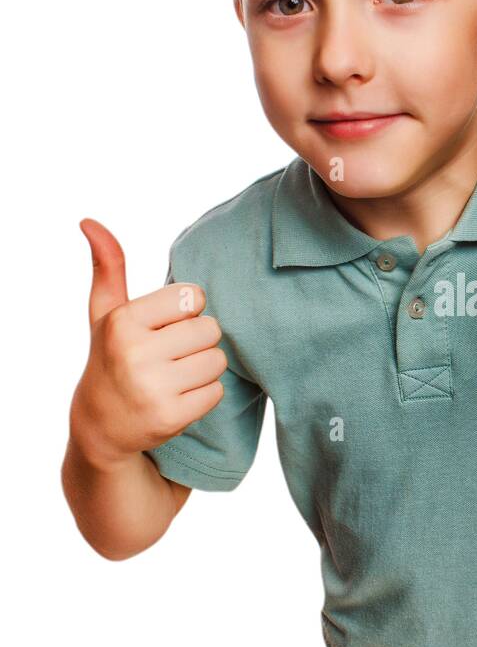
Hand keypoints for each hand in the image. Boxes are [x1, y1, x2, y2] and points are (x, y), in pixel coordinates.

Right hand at [69, 219, 227, 468]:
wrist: (100, 425)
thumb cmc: (110, 357)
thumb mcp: (105, 313)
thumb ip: (109, 267)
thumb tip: (90, 221)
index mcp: (123, 321)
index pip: (192, 297)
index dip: (187, 310)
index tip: (166, 325)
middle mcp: (135, 353)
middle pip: (210, 329)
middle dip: (198, 340)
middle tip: (171, 354)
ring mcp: (153, 387)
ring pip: (218, 361)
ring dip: (204, 367)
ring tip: (175, 374)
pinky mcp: (171, 417)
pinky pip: (217, 392)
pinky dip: (204, 394)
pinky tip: (178, 396)